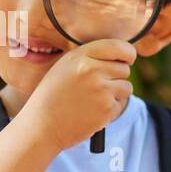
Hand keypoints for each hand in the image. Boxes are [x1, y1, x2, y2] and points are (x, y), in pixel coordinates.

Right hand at [16, 38, 135, 154]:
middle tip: (98, 87)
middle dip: (116, 77)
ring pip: (126, 86)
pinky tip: (93, 110)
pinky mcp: (107, 108)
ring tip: (94, 99)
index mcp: (80, 56)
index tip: (127, 59)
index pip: (118, 47)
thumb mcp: (65, 67)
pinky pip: (122, 103)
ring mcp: (101, 90)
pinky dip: (112, 108)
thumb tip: (122, 56)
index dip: (127, 53)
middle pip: (124, 68)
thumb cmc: (54, 95)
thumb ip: (90, 58)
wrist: (43, 125)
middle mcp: (92, 70)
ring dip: (117, 93)